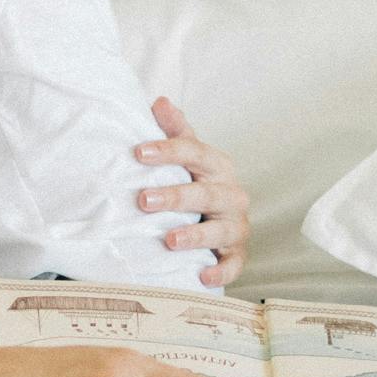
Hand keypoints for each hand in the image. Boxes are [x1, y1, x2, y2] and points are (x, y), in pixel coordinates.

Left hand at [136, 99, 248, 288]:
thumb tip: (160, 101)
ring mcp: (236, 225)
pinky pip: (233, 264)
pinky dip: (220, 271)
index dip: (168, 151)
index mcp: (217, 166)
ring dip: (195, 234)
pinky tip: (201, 276)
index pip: (194, 152)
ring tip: (169, 240)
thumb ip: (175, 131)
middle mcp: (231, 194)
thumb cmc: (196, 182)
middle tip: (143, 200)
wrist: (219, 219)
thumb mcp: (186, 155)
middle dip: (175, 196)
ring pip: (220, 229)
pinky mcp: (237, 254)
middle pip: (205, 193)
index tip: (138, 152)